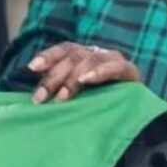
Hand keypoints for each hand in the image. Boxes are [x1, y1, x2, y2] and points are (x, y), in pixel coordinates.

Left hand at [25, 42, 142, 103]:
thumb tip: (35, 95)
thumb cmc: (99, 107)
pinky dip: (100, 72)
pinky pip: (115, 67)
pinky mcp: (130, 71)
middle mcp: (97, 53)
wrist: (134, 116)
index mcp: (83, 56)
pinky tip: (88, 79)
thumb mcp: (75, 97)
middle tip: (42, 97)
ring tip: (62, 96)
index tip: (32, 67)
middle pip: (73, 56)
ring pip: (90, 60)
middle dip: (54, 76)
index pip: (64, 50)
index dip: (48, 56)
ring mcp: (114, 60)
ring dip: (74, 77)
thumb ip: (58, 90)